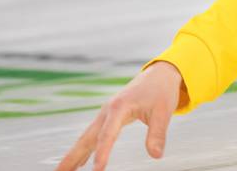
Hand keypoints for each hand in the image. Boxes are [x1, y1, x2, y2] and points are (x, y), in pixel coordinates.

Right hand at [56, 61, 184, 170]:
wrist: (159, 75)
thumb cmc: (161, 91)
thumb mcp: (164, 111)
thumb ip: (157, 134)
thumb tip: (156, 156)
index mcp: (119, 107)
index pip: (107, 135)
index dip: (102, 153)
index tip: (97, 170)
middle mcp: (107, 111)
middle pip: (87, 137)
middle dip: (72, 156)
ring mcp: (106, 114)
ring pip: (87, 137)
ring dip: (74, 154)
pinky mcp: (108, 117)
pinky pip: (93, 135)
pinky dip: (84, 149)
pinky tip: (79, 162)